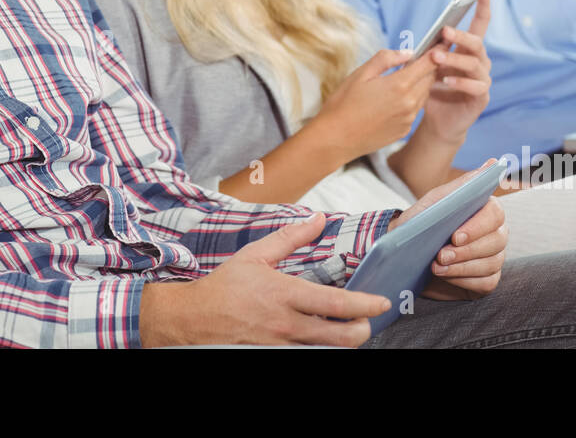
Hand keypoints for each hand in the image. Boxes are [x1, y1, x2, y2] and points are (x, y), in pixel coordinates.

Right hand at [139, 212, 391, 346]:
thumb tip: (319, 219)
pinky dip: (321, 348)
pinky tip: (323, 338)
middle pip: (340, 338)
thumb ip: (291, 237)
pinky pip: (306, 356)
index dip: (365, 305)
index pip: (336, 303)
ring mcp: (280, 346)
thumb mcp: (256, 254)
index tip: (382, 301)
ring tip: (349, 329)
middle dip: (363, 331)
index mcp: (284, 295)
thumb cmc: (226, 285)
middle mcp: (286, 325)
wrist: (193, 318)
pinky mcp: (272, 357)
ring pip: (327, 352)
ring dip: (343, 342)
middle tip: (368, 320)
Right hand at [311, 45, 438, 161]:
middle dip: (429, 67)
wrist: (336, 138)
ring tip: (406, 77)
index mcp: (399, 85)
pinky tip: (394, 99)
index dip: (438, 51)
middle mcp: (409, 103)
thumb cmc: (344, 103)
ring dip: (420, 84)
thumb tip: (407, 53)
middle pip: (430, 79)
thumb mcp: (361, 73)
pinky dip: (410, 100)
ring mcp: (408, 119)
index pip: (429, 63)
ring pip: (423, 94)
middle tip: (424, 57)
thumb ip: (386, 59)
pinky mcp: (404, 130)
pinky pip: (413, 110)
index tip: (443, 42)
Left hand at [388, 159, 507, 299]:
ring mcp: (493, 256)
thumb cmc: (421, 223)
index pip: (495, 214)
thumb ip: (462, 185)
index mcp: (484, 209)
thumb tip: (493, 162)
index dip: (477, 227)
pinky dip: (464, 281)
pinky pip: (487, 282)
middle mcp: (495, 232)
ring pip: (492, 263)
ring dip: (462, 267)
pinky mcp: (486, 278)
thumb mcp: (435, 202)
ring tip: (437, 267)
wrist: (404, 254)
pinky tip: (445, 277)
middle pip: (497, 241)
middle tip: (440, 255)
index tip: (455, 236)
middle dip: (467, 251)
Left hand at [417, 0, 492, 144]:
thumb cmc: (432, 90)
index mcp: (468, 50)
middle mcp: (479, 61)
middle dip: (460, 36)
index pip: (480, 23)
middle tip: (443, 32)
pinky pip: (476, 86)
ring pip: (475, 63)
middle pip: (477, 42)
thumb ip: (430, 53)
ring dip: (455, 59)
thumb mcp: (428, 68)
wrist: (438, 122)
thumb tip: (426, 40)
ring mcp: (483, 79)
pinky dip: (460, 82)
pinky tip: (445, 81)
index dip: (482, 5)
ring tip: (436, 59)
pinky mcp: (481, 97)